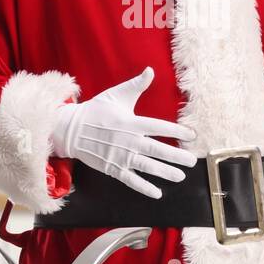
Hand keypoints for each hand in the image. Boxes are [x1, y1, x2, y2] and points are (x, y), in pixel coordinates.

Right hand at [50, 67, 196, 198]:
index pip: (159, 127)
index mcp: (131, 122)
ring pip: (147, 166)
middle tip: (192, 161)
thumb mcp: (116, 95)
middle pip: (157, 150)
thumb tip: (151, 70)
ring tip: (181, 176)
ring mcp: (120, 156)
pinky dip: (144, 187)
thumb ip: (136, 85)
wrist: (71, 129)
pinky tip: (157, 193)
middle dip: (176, 156)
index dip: (177, 131)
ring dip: (165, 172)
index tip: (191, 136)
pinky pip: (131, 180)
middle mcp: (128, 140)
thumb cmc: (96, 110)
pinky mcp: (112, 168)